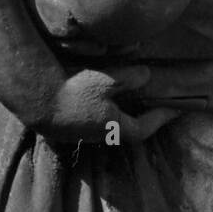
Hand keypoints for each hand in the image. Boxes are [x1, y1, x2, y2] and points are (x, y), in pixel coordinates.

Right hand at [38, 65, 178, 144]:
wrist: (37, 99)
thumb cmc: (75, 90)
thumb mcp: (107, 80)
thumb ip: (131, 78)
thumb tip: (147, 76)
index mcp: (113, 126)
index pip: (144, 129)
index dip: (161, 118)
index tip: (175, 109)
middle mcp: (100, 135)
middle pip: (127, 131)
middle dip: (144, 120)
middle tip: (156, 106)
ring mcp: (83, 134)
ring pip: (110, 128)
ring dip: (124, 116)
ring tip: (132, 101)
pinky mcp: (69, 129)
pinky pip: (95, 124)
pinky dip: (107, 113)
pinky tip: (103, 101)